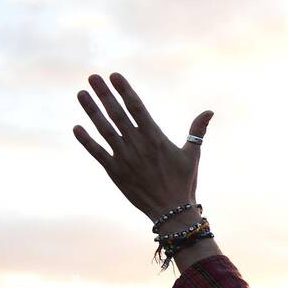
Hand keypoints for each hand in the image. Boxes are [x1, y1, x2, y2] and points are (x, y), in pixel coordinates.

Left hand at [72, 74, 211, 225]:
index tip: (114, 76)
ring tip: (81, 94)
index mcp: (155, 138)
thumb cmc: (184, 182)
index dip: (125, 90)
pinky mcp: (115, 172)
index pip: (136, 108)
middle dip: (104, 94)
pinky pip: (98, 152)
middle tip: (92, 77)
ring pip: (104, 129)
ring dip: (92, 111)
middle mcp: (138, 145)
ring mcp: (124, 158)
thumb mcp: (193, 155)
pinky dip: (86, 140)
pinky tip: (77, 127)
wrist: (172, 212)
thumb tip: (209, 111)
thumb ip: (197, 131)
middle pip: (117, 114)